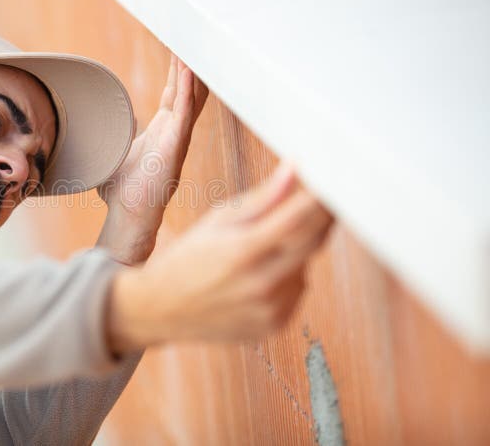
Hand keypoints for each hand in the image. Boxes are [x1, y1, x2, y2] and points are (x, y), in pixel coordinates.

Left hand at [96, 55, 208, 263]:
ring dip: (190, 71)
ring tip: (190, 45)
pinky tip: (189, 70)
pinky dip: (188, 90)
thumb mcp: (116, 153)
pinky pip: (185, 112)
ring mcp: (178, 138)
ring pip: (191, 97)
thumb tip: (111, 124)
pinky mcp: (175, 145)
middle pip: (187, 90)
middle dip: (187, 64)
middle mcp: (175, 132)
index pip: (174, 94)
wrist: (127, 215)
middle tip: (188, 36)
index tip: (177, 48)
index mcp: (163, 132)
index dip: (177, 72)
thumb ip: (116, 136)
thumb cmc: (122, 192)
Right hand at [105, 163, 334, 352]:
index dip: (321, 196)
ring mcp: (271, 309)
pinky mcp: (275, 325)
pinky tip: (261, 272)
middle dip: (321, 217)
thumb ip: (262, 198)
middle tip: (320, 198)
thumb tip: (294, 168)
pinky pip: (298, 289)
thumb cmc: (185, 260)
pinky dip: (289, 275)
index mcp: (243, 251)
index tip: (332, 178)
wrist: (159, 309)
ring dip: (298, 249)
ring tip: (264, 245)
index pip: (299, 217)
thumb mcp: (217, 220)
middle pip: (314, 241)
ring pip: (307, 265)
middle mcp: (262, 284)